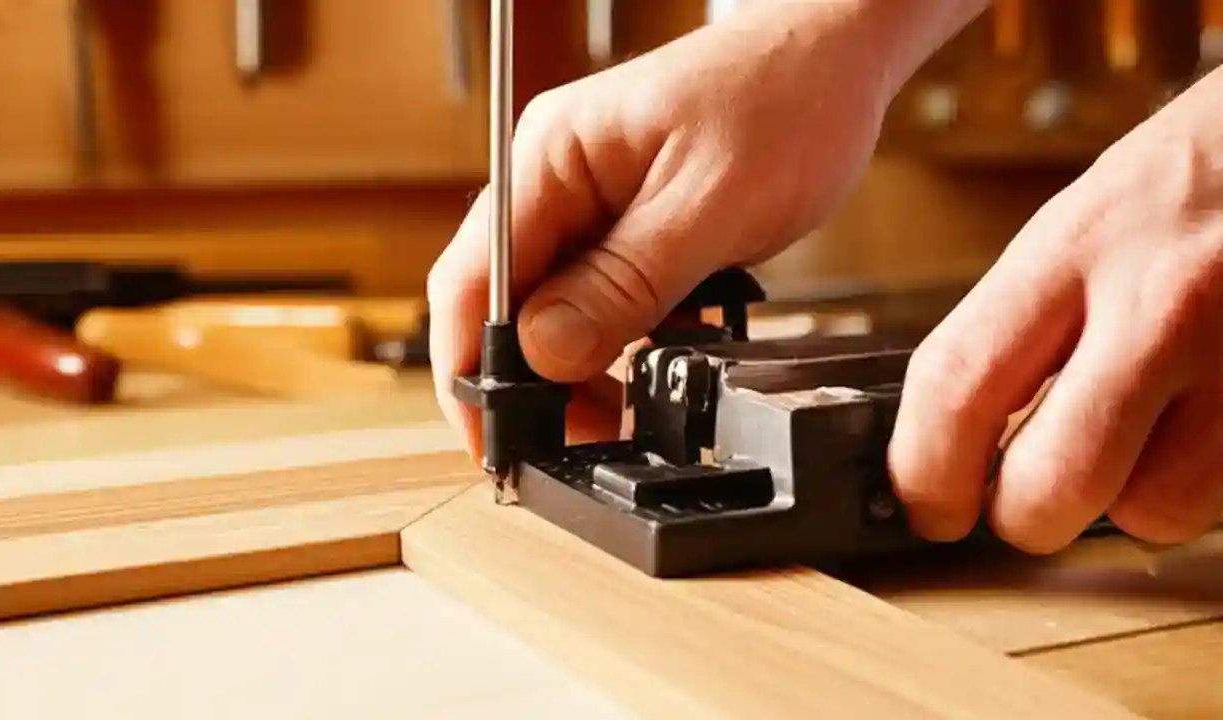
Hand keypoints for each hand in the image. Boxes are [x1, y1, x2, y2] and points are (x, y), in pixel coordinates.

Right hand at [428, 0, 986, 456]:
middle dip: (529, 383)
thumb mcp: (710, 205)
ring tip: (622, 415)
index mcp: (551, 158)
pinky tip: (656, 363)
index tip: (495, 441)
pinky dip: (619, 341)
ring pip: (552, 309)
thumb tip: (545, 353)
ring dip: (577, 369)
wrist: (837, 55)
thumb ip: (624, 281)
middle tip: (572, 445)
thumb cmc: (785, 98)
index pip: (474, 279)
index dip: (471, 370)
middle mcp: (554, 180)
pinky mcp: (625, 223)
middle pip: (504, 303)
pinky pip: (597, 296)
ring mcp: (587, 202)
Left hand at [889, 66, 1222, 551]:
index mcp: (1075, 248)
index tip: (927, 504)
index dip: (923, 471)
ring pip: (1155, 513)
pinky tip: (1200, 425)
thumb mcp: (1083, 224)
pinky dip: (1201, 483)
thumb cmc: (1198, 179)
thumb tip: (951, 441)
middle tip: (1025, 502)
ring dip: (1133, 502)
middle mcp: (1161, 302)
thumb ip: (1019, 327)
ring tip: (1142, 440)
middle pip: (1054, 483)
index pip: (956, 386)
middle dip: (1024, 517)